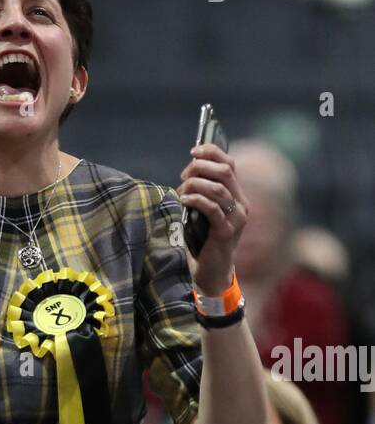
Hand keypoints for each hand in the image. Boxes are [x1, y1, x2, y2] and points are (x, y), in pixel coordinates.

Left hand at [178, 142, 247, 295]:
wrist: (211, 272)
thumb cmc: (203, 241)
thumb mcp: (202, 211)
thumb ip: (201, 192)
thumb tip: (189, 170)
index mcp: (237, 196)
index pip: (230, 164)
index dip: (212, 152)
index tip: (193, 151)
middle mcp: (241, 204)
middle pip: (225, 171)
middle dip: (201, 167)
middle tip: (184, 175)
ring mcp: (236, 218)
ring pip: (218, 188)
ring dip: (195, 184)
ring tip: (182, 190)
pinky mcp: (225, 232)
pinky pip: (212, 208)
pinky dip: (196, 199)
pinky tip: (184, 199)